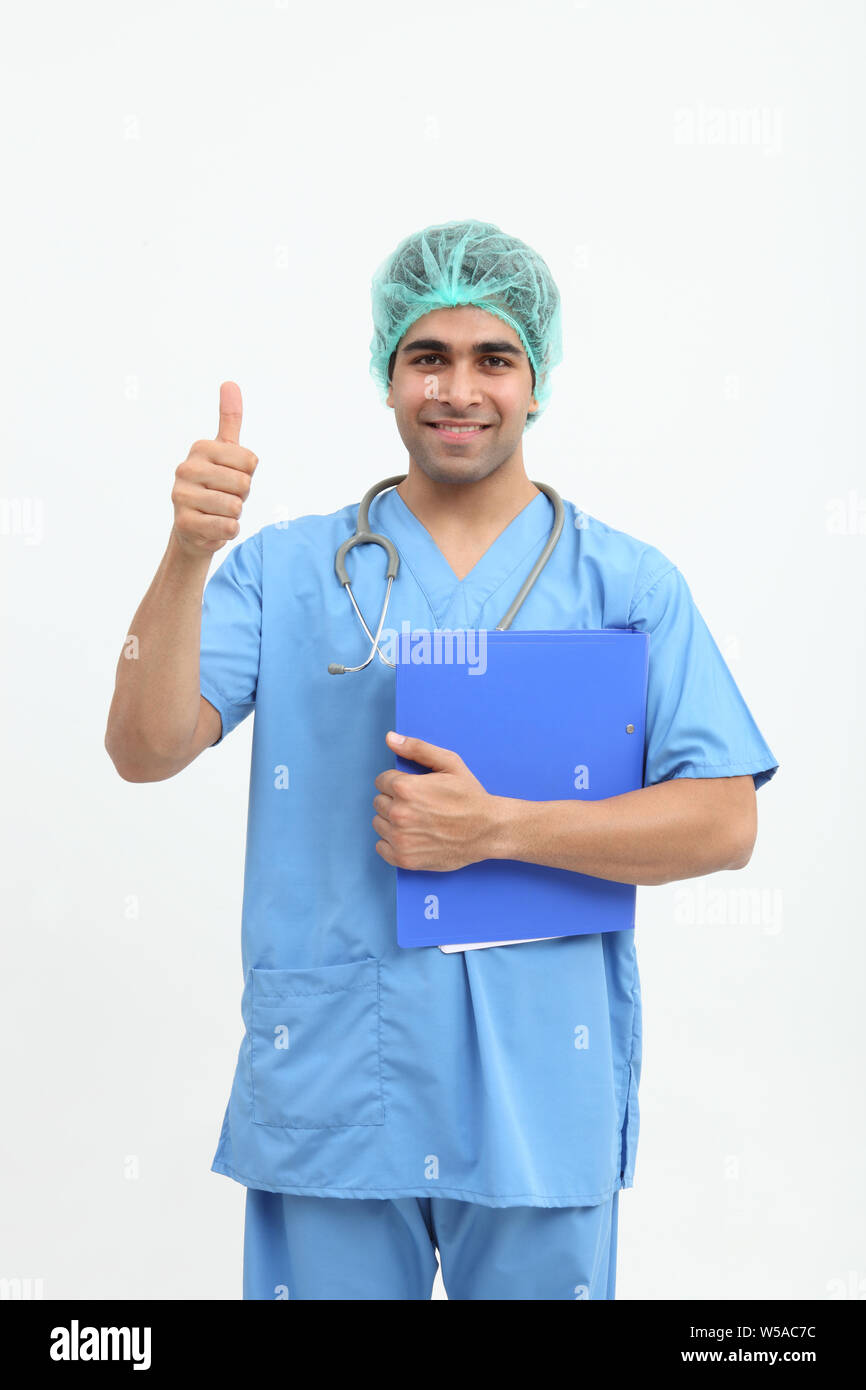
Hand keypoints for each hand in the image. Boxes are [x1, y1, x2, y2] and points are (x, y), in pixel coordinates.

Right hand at [171, 381, 258, 555]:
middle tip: (224, 497)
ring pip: (236, 506)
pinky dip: (228, 530)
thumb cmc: (215, 486)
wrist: (194, 528)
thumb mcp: (225, 452)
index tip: (230, 477)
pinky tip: (214, 527)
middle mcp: (186, 469)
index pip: (250, 461)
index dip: (248, 475)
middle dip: (241, 495)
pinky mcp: (184, 523)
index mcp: (200, 448)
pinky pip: (228, 527)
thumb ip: (229, 419)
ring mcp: (181, 496)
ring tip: (218, 512)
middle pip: (243, 483)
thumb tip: (230, 383)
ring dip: (234, 514)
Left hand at [372, 732, 503, 870]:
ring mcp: (400, 838)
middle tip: (420, 806)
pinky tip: (412, 837)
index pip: (381, 781)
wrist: (488, 830)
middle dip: (395, 801)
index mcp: (405, 788)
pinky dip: (392, 843)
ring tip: (417, 821)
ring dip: (392, 822)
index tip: (415, 790)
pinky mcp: (404, 858)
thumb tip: (390, 738)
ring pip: (379, 824)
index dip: (398, 783)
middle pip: (379, 802)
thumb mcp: (449, 763)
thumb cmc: (470, 796)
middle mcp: (399, 814)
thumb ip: (417, 749)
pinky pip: (381, 847)